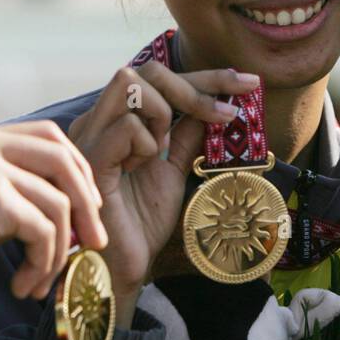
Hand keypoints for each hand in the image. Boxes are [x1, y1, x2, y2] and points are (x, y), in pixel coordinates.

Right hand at [0, 121, 105, 300]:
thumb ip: (12, 186)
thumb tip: (73, 206)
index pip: (49, 135)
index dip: (77, 168)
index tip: (87, 204)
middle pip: (63, 161)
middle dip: (86, 204)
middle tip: (93, 241)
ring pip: (57, 204)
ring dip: (57, 251)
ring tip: (38, 281)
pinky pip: (44, 231)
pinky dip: (42, 264)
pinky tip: (23, 286)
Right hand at [67, 62, 259, 322]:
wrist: (121, 268)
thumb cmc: (141, 223)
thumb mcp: (173, 170)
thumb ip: (186, 134)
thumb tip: (217, 103)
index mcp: (117, 120)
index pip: (161, 80)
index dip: (208, 77)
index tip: (250, 83)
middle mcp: (98, 121)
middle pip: (145, 71)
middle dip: (194, 86)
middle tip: (226, 115)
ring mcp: (90, 135)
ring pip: (131, 85)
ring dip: (162, 114)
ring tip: (160, 152)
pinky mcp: (89, 157)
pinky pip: (126, 126)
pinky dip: (144, 144)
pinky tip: (137, 168)